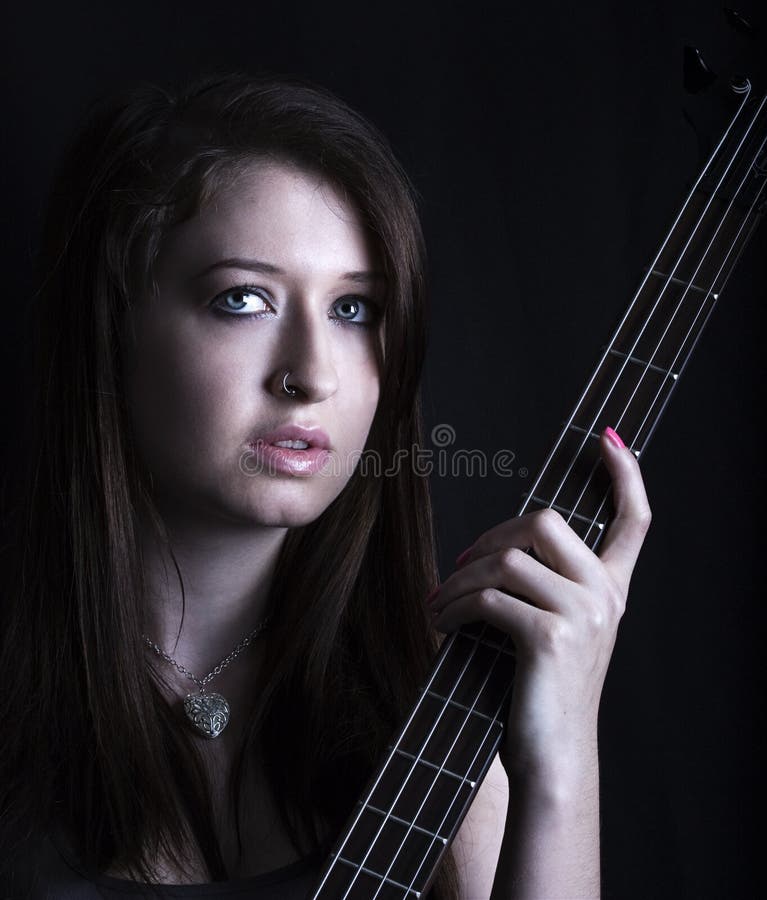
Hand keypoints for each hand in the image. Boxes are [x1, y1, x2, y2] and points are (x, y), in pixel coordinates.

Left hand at [428, 429, 650, 776]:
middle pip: (545, 521)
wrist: (552, 756)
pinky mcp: (550, 636)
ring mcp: (583, 614)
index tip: (607, 439)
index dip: (625, 474)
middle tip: (460, 566)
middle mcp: (606, 596)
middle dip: (492, 535)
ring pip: (507, 558)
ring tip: (441, 603)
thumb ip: (545, 585)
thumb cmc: (542, 690)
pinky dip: (455, 607)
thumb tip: (494, 548)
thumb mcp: (555, 629)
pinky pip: (488, 597)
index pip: (635, 519)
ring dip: (461, 578)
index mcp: (612, 589)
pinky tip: (444, 623)